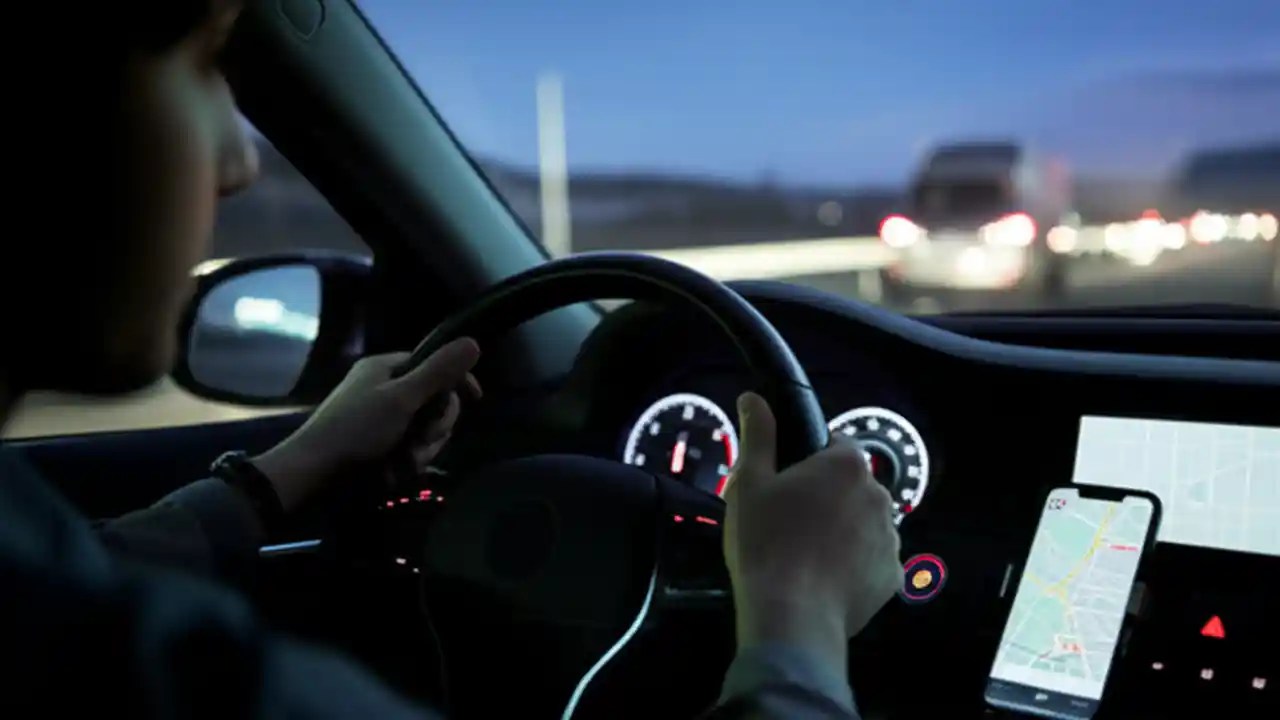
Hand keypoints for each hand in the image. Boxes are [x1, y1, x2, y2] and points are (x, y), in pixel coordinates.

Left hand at [252, 338, 481, 510]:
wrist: (313, 472)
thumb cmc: (356, 428)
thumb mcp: (402, 397)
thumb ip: (439, 372)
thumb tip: (474, 342)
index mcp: (387, 368)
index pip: (436, 365)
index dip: (457, 381)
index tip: (476, 398)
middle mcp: (385, 388)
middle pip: (435, 402)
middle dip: (434, 427)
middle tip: (421, 442)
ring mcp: (382, 418)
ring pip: (425, 430)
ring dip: (422, 450)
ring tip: (403, 463)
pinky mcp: (379, 444)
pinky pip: (410, 449)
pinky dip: (407, 462)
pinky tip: (394, 473)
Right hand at [722, 392, 901, 671]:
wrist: (791, 616)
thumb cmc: (766, 542)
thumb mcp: (749, 484)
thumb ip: (758, 436)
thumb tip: (754, 397)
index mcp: (847, 465)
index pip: (834, 445)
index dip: (808, 461)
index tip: (785, 484)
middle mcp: (880, 495)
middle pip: (851, 485)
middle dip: (827, 496)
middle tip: (789, 521)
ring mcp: (891, 538)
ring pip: (864, 522)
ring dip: (844, 529)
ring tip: (806, 555)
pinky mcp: (894, 577)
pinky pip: (872, 560)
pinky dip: (854, 564)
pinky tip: (825, 579)